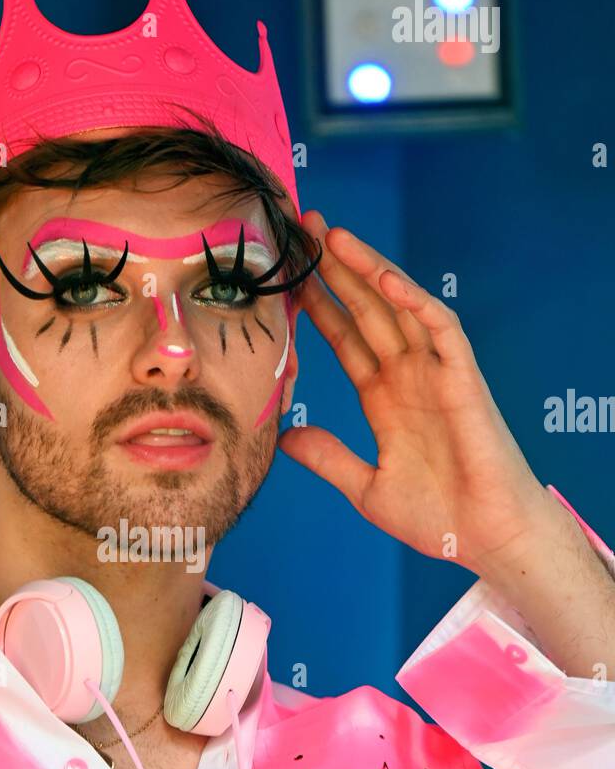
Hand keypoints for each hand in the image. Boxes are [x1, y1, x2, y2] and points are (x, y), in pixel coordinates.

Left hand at [278, 211, 557, 579]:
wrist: (484, 541)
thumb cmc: (438, 517)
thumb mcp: (366, 487)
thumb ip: (328, 457)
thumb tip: (284, 438)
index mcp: (384, 397)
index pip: (345, 338)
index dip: (317, 305)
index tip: (285, 276)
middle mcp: (409, 376)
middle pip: (367, 309)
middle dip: (336, 269)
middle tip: (302, 227)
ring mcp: (437, 373)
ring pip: (400, 306)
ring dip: (369, 269)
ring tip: (333, 236)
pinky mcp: (464, 380)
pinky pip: (443, 329)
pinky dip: (416, 302)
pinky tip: (386, 280)